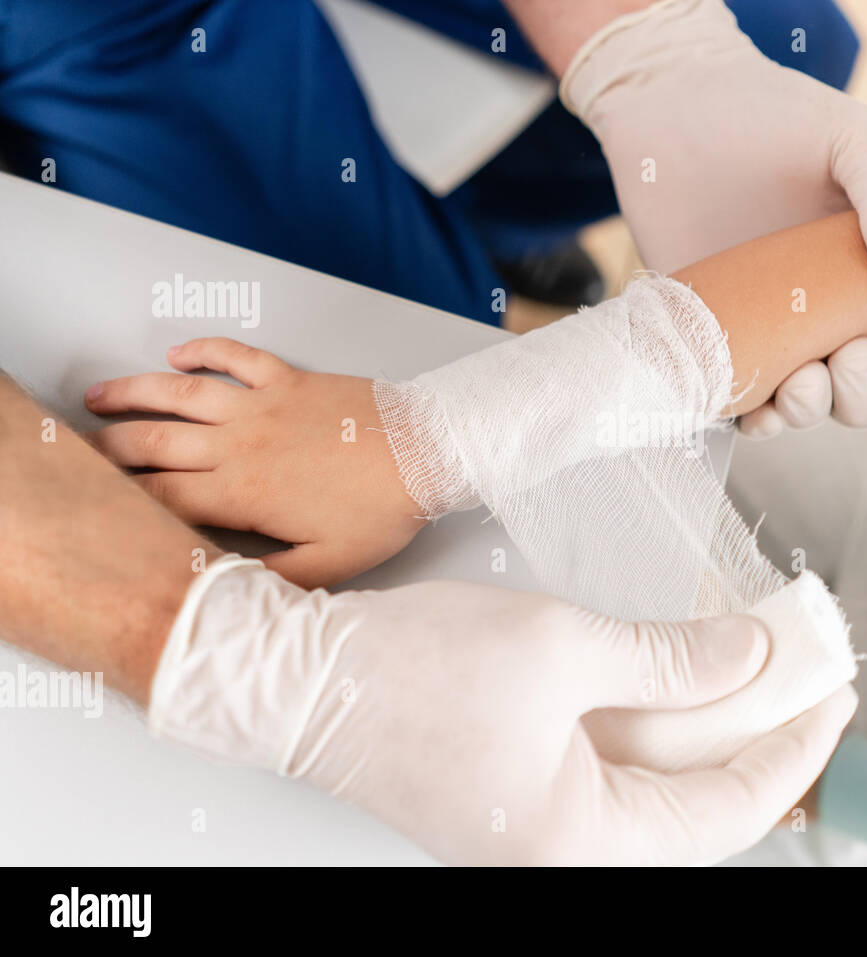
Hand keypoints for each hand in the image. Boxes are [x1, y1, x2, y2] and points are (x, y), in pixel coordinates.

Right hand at [85, 338, 428, 587]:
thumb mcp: (330, 565)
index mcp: (244, 494)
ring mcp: (263, 406)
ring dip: (134, 393)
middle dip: (108, 448)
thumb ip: (275, 580)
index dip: (124, 500)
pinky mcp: (290, 378)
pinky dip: (204, 349)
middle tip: (79, 451)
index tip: (98, 503)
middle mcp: (241, 444)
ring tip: (98, 397)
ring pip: (180, 394)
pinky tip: (179, 352)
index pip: (163, 497)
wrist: (427, 453)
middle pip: (155, 443)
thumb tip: (233, 590)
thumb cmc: (383, 510)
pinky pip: (236, 357)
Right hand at [151, 556, 858, 864]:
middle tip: (807, 682)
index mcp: (578, 839)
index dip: (791, 752)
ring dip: (707, 728)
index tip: (834, 696)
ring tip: (757, 670)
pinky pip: (610, 768)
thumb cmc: (407, 672)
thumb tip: (749, 660)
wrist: (294, 681)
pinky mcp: (516, 790)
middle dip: (759, 740)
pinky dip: (654, 725)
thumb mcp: (560, 648)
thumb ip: (668, 659)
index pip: (725, 812)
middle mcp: (560, 849)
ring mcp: (535, 824)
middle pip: (696, 806)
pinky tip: (679, 679)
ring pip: (655, 786)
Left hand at [561, 0, 866, 435]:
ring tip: (803, 384)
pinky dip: (752, 418)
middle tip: (851, 355)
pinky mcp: (713, 338)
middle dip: (865, 395)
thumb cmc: (772, 118)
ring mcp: (770, 332)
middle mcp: (829, 317)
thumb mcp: (851, 139)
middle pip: (863, 395)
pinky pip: (736, 401)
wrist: (675, 106)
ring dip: (812, 411)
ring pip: (804, 407)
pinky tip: (757, 409)